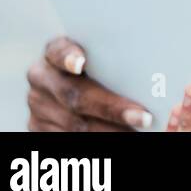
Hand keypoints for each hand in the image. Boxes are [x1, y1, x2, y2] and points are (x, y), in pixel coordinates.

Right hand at [26, 36, 152, 131]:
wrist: (70, 86)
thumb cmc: (101, 64)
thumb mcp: (100, 55)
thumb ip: (111, 56)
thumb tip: (152, 63)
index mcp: (55, 51)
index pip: (58, 51)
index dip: (68, 57)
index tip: (81, 63)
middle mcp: (41, 77)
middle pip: (75, 95)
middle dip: (112, 108)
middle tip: (143, 118)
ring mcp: (37, 105)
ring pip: (75, 124)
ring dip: (110, 130)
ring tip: (138, 132)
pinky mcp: (39, 128)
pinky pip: (69, 138)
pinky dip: (98, 139)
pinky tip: (120, 137)